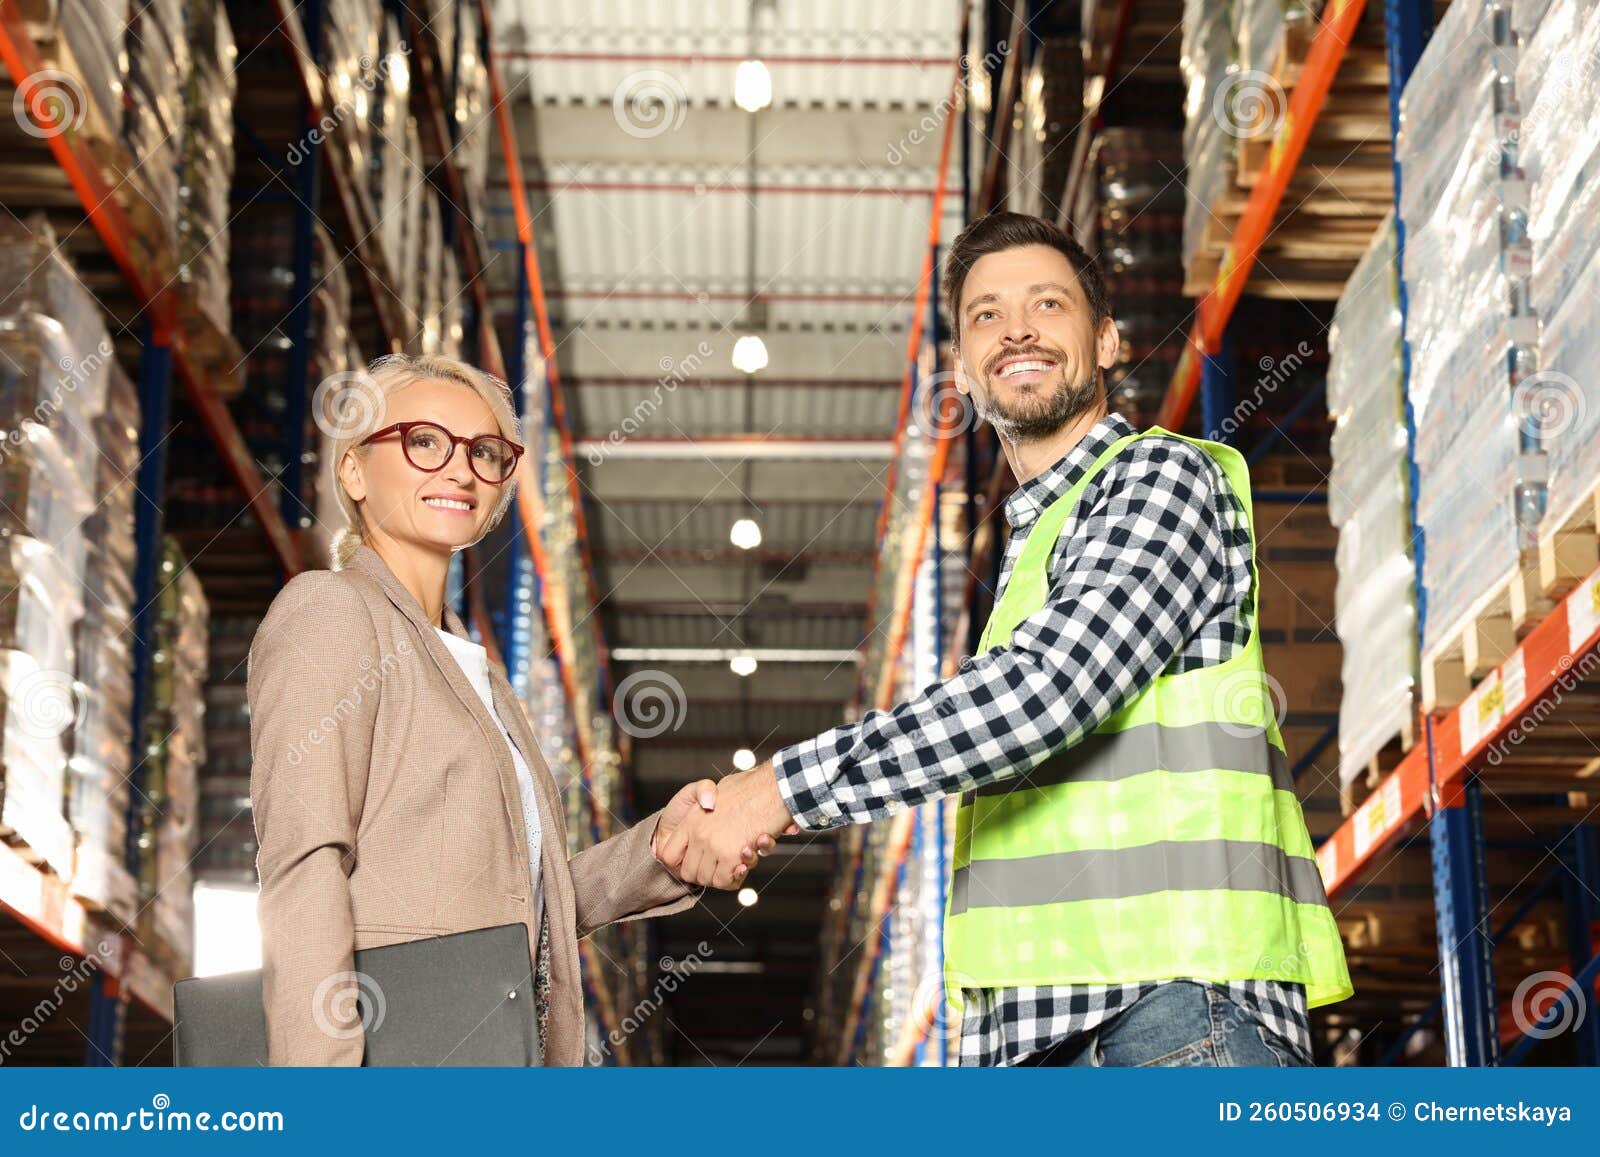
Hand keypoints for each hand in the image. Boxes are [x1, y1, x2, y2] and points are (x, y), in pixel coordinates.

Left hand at [657, 763, 798, 889]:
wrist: (772, 786)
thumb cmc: (748, 787)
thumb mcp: (717, 787)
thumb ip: (705, 795)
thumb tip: (708, 803)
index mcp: (691, 820)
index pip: (669, 855)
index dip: (680, 862)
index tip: (693, 861)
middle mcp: (699, 835)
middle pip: (689, 873)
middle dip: (702, 873)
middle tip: (717, 865)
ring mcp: (715, 846)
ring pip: (707, 880)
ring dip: (720, 877)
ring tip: (732, 864)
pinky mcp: (732, 856)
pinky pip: (726, 881)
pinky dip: (733, 879)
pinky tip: (740, 866)